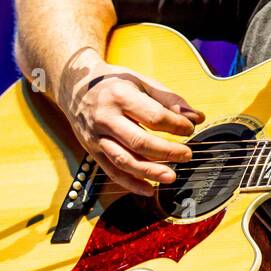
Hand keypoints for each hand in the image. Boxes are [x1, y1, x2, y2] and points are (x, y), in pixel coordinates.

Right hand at [61, 52, 204, 196]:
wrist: (74, 86)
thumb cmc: (114, 82)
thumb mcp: (142, 81)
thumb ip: (169, 99)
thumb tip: (196, 117)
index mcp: (120, 96)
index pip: (154, 117)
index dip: (176, 125)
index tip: (190, 128)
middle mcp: (105, 118)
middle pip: (140, 142)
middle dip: (167, 151)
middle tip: (187, 155)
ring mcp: (96, 137)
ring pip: (124, 160)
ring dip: (150, 172)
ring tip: (171, 177)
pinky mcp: (92, 151)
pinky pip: (111, 171)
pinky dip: (130, 183)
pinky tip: (148, 189)